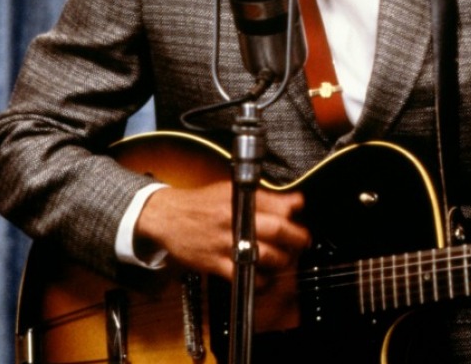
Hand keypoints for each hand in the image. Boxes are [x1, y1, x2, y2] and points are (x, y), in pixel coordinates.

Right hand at [135, 180, 310, 288]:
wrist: (168, 217)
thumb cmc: (200, 204)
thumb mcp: (231, 190)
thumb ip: (264, 197)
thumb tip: (295, 202)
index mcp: (240, 199)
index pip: (279, 205)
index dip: (296, 213)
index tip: (300, 217)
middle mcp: (235, 220)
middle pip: (279, 230)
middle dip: (298, 238)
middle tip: (303, 241)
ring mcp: (227, 243)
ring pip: (268, 256)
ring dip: (283, 260)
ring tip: (284, 258)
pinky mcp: (217, 264)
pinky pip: (246, 277)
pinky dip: (261, 281)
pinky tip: (265, 277)